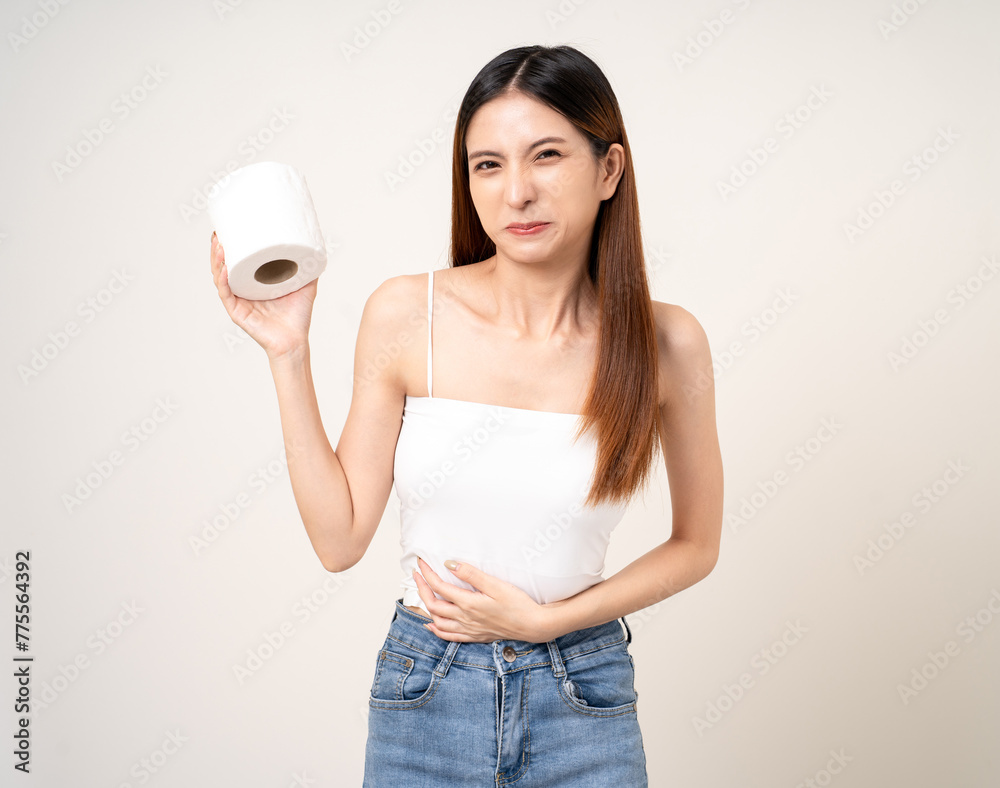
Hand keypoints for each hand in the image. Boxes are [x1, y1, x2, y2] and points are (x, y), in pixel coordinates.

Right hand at [209, 232, 316, 359]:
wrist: (296, 341)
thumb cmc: (298, 316)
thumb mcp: (305, 285)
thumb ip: (308, 268)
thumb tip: (316, 247)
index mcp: (253, 283)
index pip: (236, 261)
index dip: (229, 246)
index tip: (228, 228)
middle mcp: (243, 291)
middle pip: (222, 266)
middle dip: (218, 249)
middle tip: (218, 234)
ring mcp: (238, 302)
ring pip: (220, 278)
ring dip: (217, 261)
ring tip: (219, 246)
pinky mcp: (238, 313)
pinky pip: (227, 295)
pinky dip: (224, 281)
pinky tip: (224, 269)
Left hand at [412, 558, 551, 642]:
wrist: (533, 625)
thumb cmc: (518, 604)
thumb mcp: (495, 584)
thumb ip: (471, 574)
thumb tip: (450, 564)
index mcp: (468, 603)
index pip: (439, 587)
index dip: (427, 574)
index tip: (421, 563)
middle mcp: (465, 618)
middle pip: (433, 605)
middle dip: (421, 589)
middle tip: (417, 575)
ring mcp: (469, 629)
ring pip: (438, 622)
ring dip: (427, 607)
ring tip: (423, 593)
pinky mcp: (475, 636)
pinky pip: (449, 636)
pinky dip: (436, 630)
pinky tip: (432, 625)